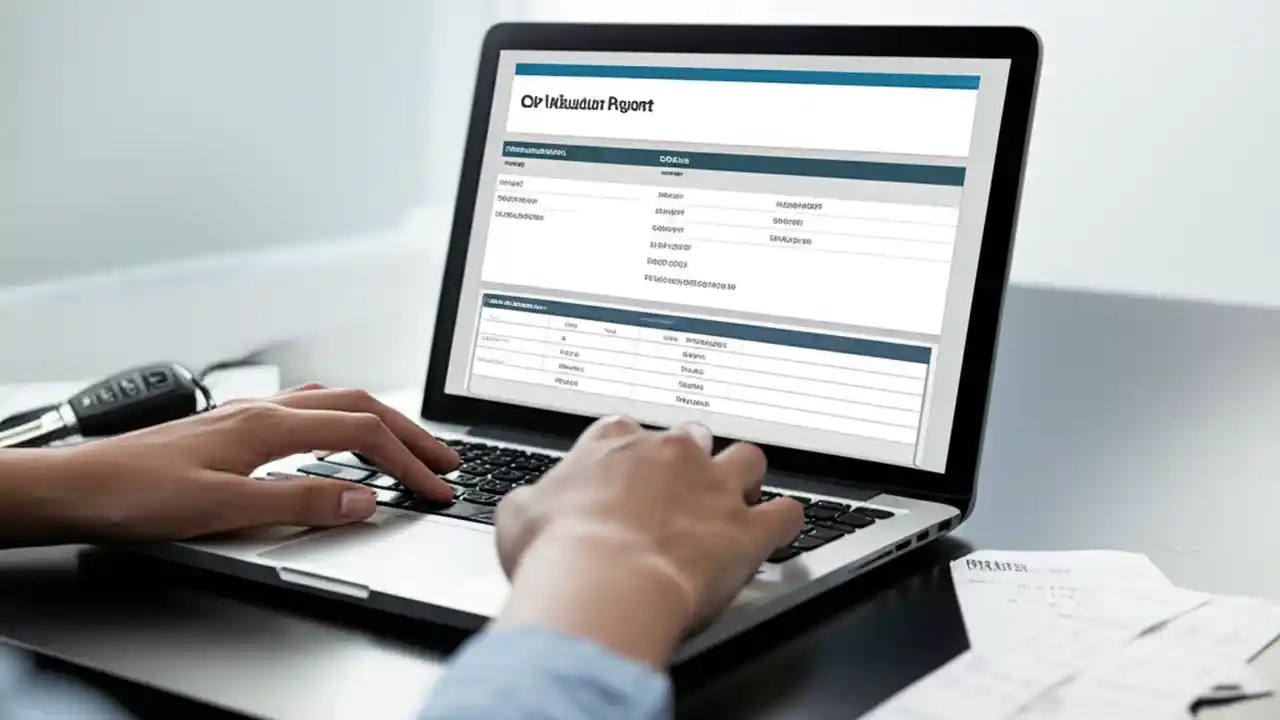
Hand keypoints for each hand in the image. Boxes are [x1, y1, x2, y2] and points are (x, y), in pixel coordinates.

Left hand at [0, 384, 458, 544]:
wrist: (79, 484)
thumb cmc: (139, 495)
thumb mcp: (226, 508)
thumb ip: (300, 502)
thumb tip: (363, 499)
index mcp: (271, 426)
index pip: (362, 436)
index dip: (407, 461)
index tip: (436, 487)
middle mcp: (265, 411)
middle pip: (359, 407)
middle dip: (409, 432)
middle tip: (445, 458)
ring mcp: (250, 414)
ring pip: (335, 402)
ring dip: (380, 421)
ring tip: (406, 443)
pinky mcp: (235, 425)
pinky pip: (308, 409)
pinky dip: (343, 419)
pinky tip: (337, 436)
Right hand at [492, 416, 803, 666]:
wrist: (602, 582)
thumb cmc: (558, 551)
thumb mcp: (518, 516)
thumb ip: (531, 501)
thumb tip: (525, 507)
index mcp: (613, 443)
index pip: (627, 430)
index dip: (629, 454)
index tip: (626, 474)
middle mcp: (670, 454)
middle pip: (693, 437)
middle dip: (689, 461)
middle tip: (678, 492)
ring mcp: (713, 487)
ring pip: (748, 459)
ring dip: (744, 478)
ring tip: (736, 501)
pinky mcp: (747, 529)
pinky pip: (787, 513)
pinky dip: (785, 522)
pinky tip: (779, 529)